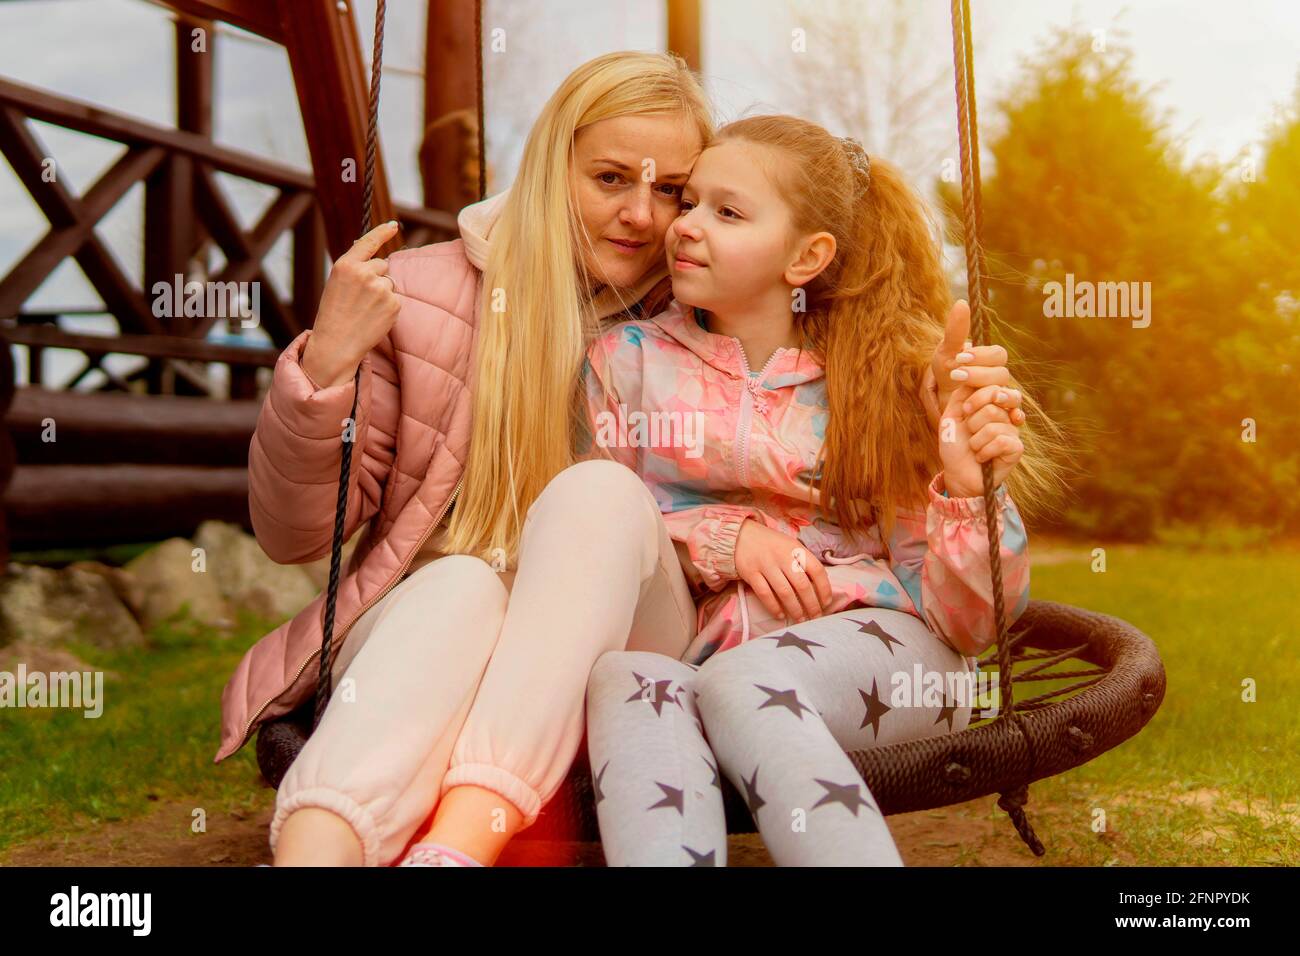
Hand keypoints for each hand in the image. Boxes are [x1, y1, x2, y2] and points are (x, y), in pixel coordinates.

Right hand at [302, 220, 402, 387]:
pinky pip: (395, 298)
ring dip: (382, 293)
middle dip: (376, 276)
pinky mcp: (394, 303)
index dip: (382, 232)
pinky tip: (374, 317)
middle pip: (382, 265)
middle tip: (361, 297)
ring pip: (389, 283)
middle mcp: (364, 273)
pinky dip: (388, 307)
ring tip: (365, 310)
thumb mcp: (337, 284)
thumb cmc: (334, 314)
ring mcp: (381, 288)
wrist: (337, 344)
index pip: (368, 242)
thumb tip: (377, 260)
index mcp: (346, 265)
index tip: (393, 226)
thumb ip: (355, 269)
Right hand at [734, 519, 832, 622]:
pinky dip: (773, 607)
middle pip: (802, 585)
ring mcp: (766, 564)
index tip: (827, 602)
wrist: (740, 536)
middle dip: (811, 604)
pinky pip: (764, 593)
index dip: (824, 588)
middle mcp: (782, 556)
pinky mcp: (751, 572)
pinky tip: (780, 615)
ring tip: (801, 620)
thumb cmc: (770, 544)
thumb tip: (819, 586)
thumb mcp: (790, 546)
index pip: (817, 570)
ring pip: (784, 592)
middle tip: (816, 617)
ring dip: (795, 609)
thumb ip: (803, 561)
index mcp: (796, 548)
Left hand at [924, 300, 1025, 430]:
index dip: (980, 356)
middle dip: (980, 375)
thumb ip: (955, 331)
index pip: (998, 354)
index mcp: (991, 361)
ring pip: (1013, 396)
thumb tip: (962, 302)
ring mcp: (1004, 398)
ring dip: (999, 396)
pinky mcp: (1004, 416)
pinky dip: (1016, 416)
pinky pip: (1017, 416)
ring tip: (978, 400)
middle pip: (1002, 374)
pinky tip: (1010, 419)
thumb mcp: (946, 353)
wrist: (944, 405)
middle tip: (956, 375)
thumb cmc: (946, 375)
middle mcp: (1000, 379)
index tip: (959, 358)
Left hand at [937, 380, 1025, 497]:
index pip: (994, 382)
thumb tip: (973, 374)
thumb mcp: (952, 415)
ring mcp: (1013, 429)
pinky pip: (1000, 440)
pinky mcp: (1017, 447)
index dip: (977, 394)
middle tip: (968, 430)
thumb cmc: (955, 444)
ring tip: (974, 447)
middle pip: (994, 399)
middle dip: (973, 418)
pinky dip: (983, 451)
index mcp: (992, 402)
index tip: (965, 409)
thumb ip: (962, 393)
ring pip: (994, 421)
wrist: (957, 474)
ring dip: (975, 439)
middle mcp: (1006, 413)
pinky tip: (982, 457)